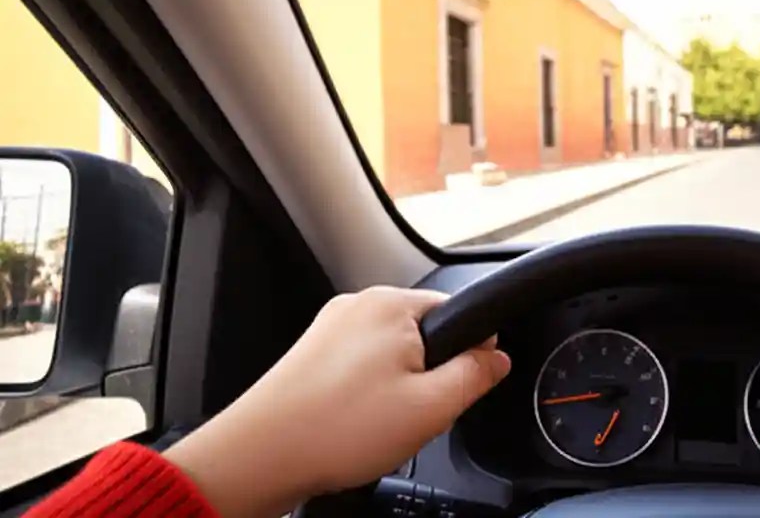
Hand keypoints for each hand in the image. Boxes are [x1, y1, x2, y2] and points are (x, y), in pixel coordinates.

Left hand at [165, 287, 509, 517]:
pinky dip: (366, 395)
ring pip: (393, 356)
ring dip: (397, 390)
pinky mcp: (314, 353)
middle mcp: (360, 305)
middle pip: (426, 336)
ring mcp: (332, 328)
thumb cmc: (337, 430)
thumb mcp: (431, 408)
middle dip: (429, 377)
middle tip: (412, 415)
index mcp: (393, 304)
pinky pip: (362, 368)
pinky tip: (354, 424)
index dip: (467, 358)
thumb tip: (497, 358)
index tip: (453, 392)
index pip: (460, 314)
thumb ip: (475, 376)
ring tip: (376, 424)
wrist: (259, 457)